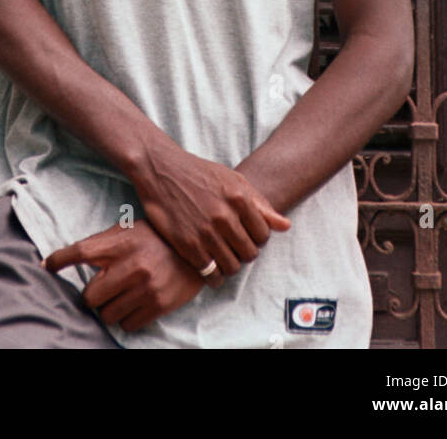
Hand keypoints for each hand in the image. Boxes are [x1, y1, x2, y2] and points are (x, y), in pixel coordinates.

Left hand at [43, 220, 204, 332]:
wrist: (199, 249)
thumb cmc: (158, 238)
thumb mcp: (130, 230)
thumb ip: (105, 244)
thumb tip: (76, 259)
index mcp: (119, 241)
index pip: (80, 251)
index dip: (59, 260)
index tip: (47, 265)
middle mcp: (129, 265)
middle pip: (89, 295)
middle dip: (93, 295)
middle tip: (102, 289)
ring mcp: (143, 287)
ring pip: (107, 315)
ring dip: (110, 309)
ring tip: (121, 297)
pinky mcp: (157, 305)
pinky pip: (127, 325)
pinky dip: (127, 319)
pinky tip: (135, 305)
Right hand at [130, 141, 289, 284]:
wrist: (161, 170)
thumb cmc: (199, 174)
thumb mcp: (233, 181)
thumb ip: (260, 204)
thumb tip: (285, 226)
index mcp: (239, 198)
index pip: (263, 235)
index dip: (257, 238)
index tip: (246, 236)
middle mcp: (225, 216)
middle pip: (250, 253)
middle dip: (244, 252)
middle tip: (233, 246)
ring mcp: (206, 232)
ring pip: (232, 266)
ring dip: (229, 265)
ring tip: (222, 256)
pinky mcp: (188, 245)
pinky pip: (211, 274)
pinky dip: (213, 276)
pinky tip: (209, 266)